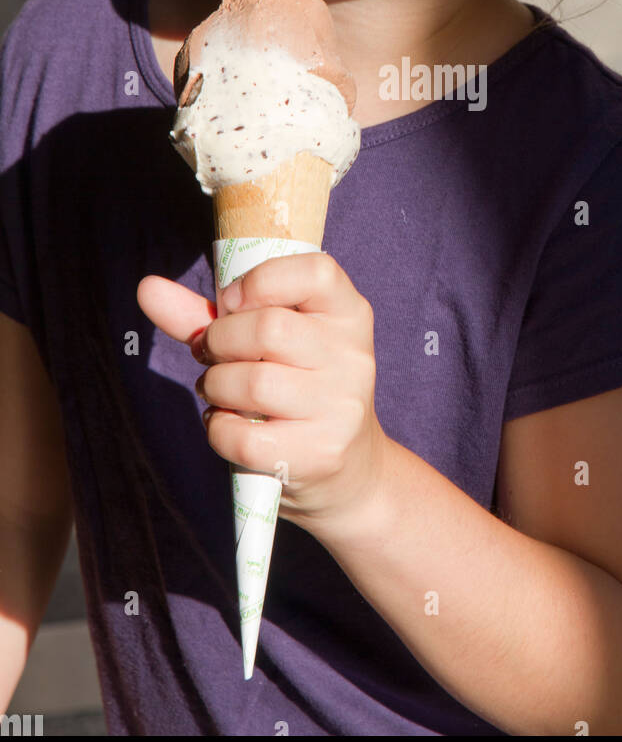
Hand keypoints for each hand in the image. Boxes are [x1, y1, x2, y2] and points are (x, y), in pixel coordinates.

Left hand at [136, 254, 388, 535]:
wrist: (346, 469)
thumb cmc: (295, 389)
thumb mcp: (267, 343)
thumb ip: (209, 314)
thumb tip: (147, 287)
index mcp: (348, 314)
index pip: (316, 272)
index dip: (261, 281)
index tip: (233, 303)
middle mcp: (353, 356)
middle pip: (268, 328)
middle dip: (218, 341)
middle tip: (211, 355)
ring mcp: (341, 407)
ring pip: (251, 382)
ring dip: (215, 386)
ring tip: (217, 392)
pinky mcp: (320, 453)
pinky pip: (242, 435)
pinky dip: (217, 429)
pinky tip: (228, 425)